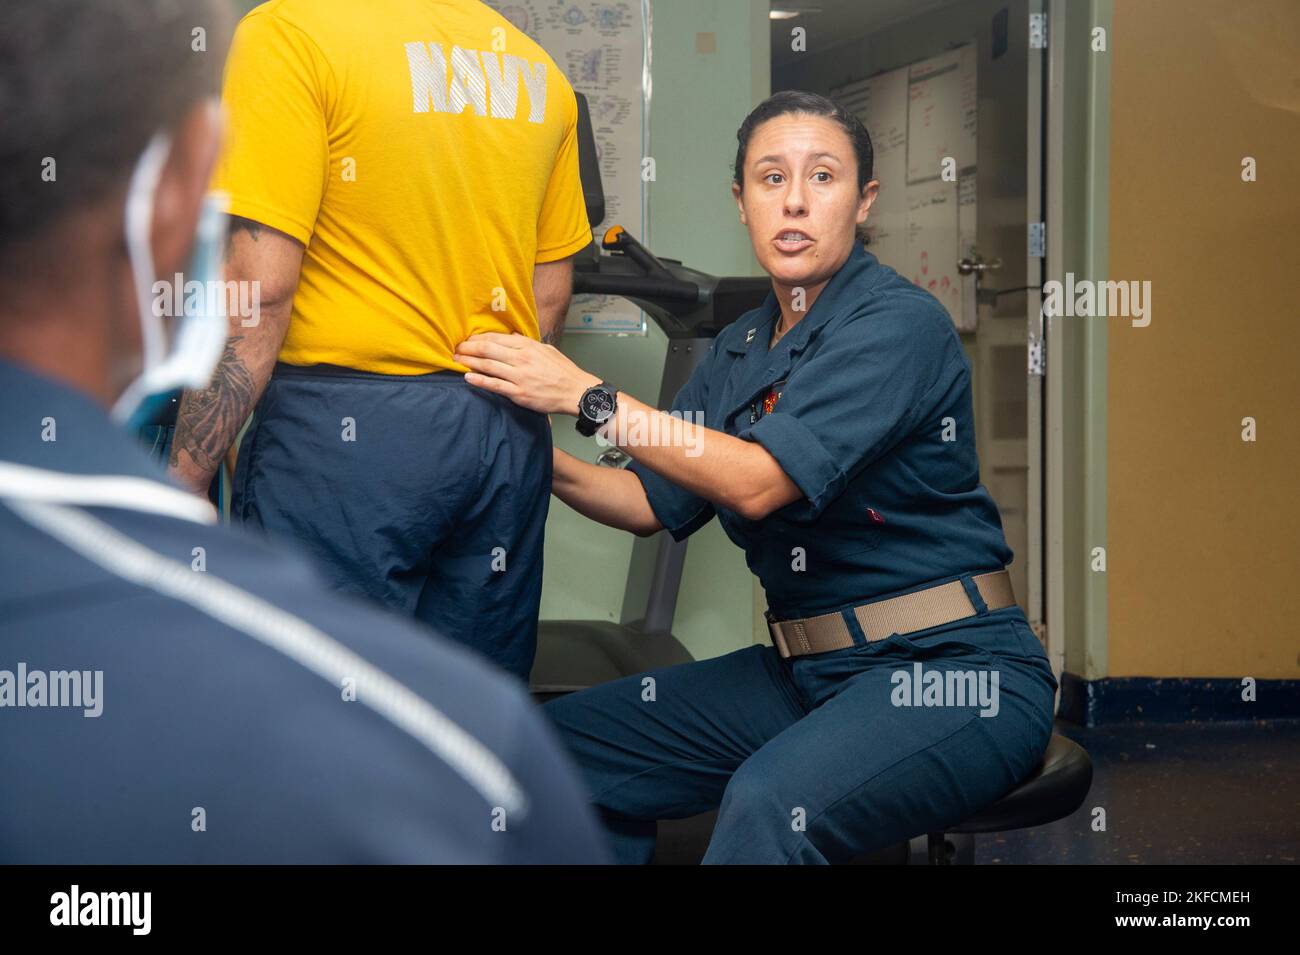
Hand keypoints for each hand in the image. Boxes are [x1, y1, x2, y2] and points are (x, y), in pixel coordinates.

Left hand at [454, 332, 599, 415]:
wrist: (576, 391)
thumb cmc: (563, 371)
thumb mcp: (546, 350)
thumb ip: (527, 343)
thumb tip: (510, 337)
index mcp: (527, 346)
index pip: (496, 338)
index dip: (478, 338)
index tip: (467, 340)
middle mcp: (522, 359)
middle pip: (487, 349)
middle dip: (468, 348)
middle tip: (456, 349)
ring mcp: (520, 376)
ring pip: (488, 366)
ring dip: (469, 362)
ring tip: (456, 361)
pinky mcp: (519, 393)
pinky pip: (495, 385)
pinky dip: (479, 381)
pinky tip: (467, 378)